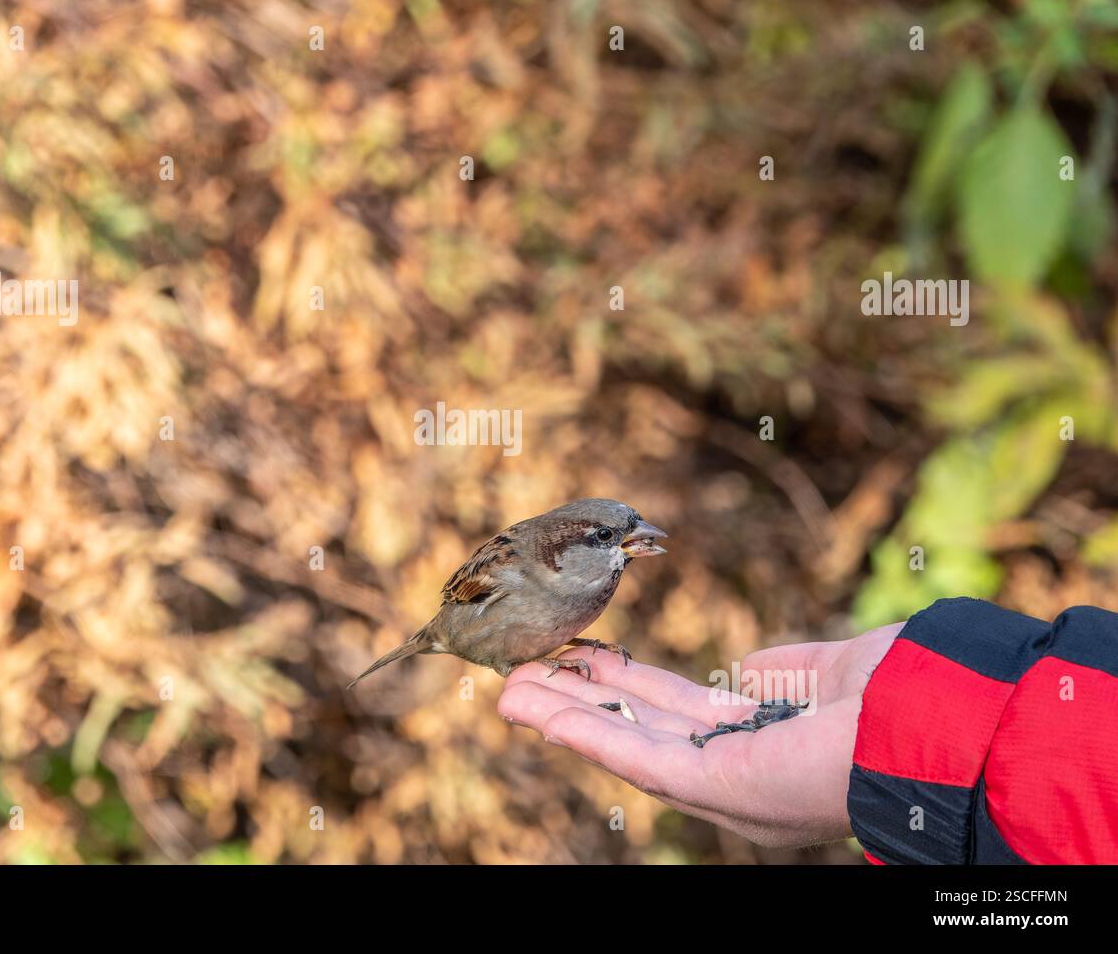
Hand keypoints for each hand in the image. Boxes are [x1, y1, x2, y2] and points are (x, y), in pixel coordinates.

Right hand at [497, 623, 903, 847]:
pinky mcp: (714, 789)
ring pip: (624, 745)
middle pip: (638, 731)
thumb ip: (786, 673)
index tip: (584, 658)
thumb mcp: (831, 675)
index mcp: (760, 749)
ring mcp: (722, 787)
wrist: (939, 719)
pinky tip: (540, 709)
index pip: (676, 717)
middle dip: (577, 703)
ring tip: (508, 691)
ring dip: (562, 717)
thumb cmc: (905, 695)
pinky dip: (584, 732)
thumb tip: (749, 670)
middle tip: (522, 674)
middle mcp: (735, 776)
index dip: (624, 687)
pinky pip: (634, 755)